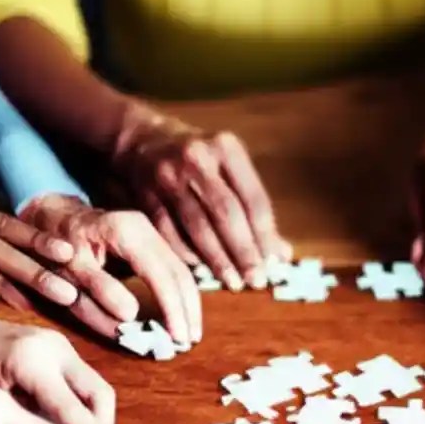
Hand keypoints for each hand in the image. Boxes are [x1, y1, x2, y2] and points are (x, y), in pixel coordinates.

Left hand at [21, 195, 200, 342]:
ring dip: (188, 303)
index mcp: (125, 232)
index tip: (177, 338)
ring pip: (180, 271)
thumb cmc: (56, 245)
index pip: (160, 275)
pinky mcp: (150, 242)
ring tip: (191, 334)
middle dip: (187, 310)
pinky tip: (182, 314)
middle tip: (189, 342)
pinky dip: (178, 294)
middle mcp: (144, 228)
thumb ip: (98, 291)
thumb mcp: (70, 268)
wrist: (52, 215)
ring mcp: (150, 233)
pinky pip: (171, 270)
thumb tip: (130, 316)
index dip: (172, 309)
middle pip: (179, 273)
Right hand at [112, 105, 290, 290]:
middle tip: (256, 280)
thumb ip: (254, 209)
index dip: (266, 235)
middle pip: (227, 213)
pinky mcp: (145, 195)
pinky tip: (202, 270)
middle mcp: (197, 158)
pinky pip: (169, 233)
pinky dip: (187, 255)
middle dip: (244, 252)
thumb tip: (281, 254)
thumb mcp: (229, 169)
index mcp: (227, 148)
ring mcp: (168, 176)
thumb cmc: (200, 163)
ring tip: (234, 282)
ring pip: (198, 227)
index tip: (274, 263)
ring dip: (218, 260)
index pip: (253, 199)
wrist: (143, 141)